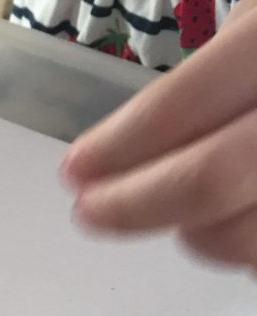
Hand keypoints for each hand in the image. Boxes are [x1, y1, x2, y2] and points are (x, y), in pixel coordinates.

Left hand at [64, 0, 256, 267]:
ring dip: (199, 237)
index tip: (76, 170)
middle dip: (138, 204)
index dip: (119, 146)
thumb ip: (230, 63)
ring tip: (173, 216)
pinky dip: (250, 252)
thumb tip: (136, 141)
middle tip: (93, 212)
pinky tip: (234, 228)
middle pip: (213, 180)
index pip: (186, 104)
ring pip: (251, 238)